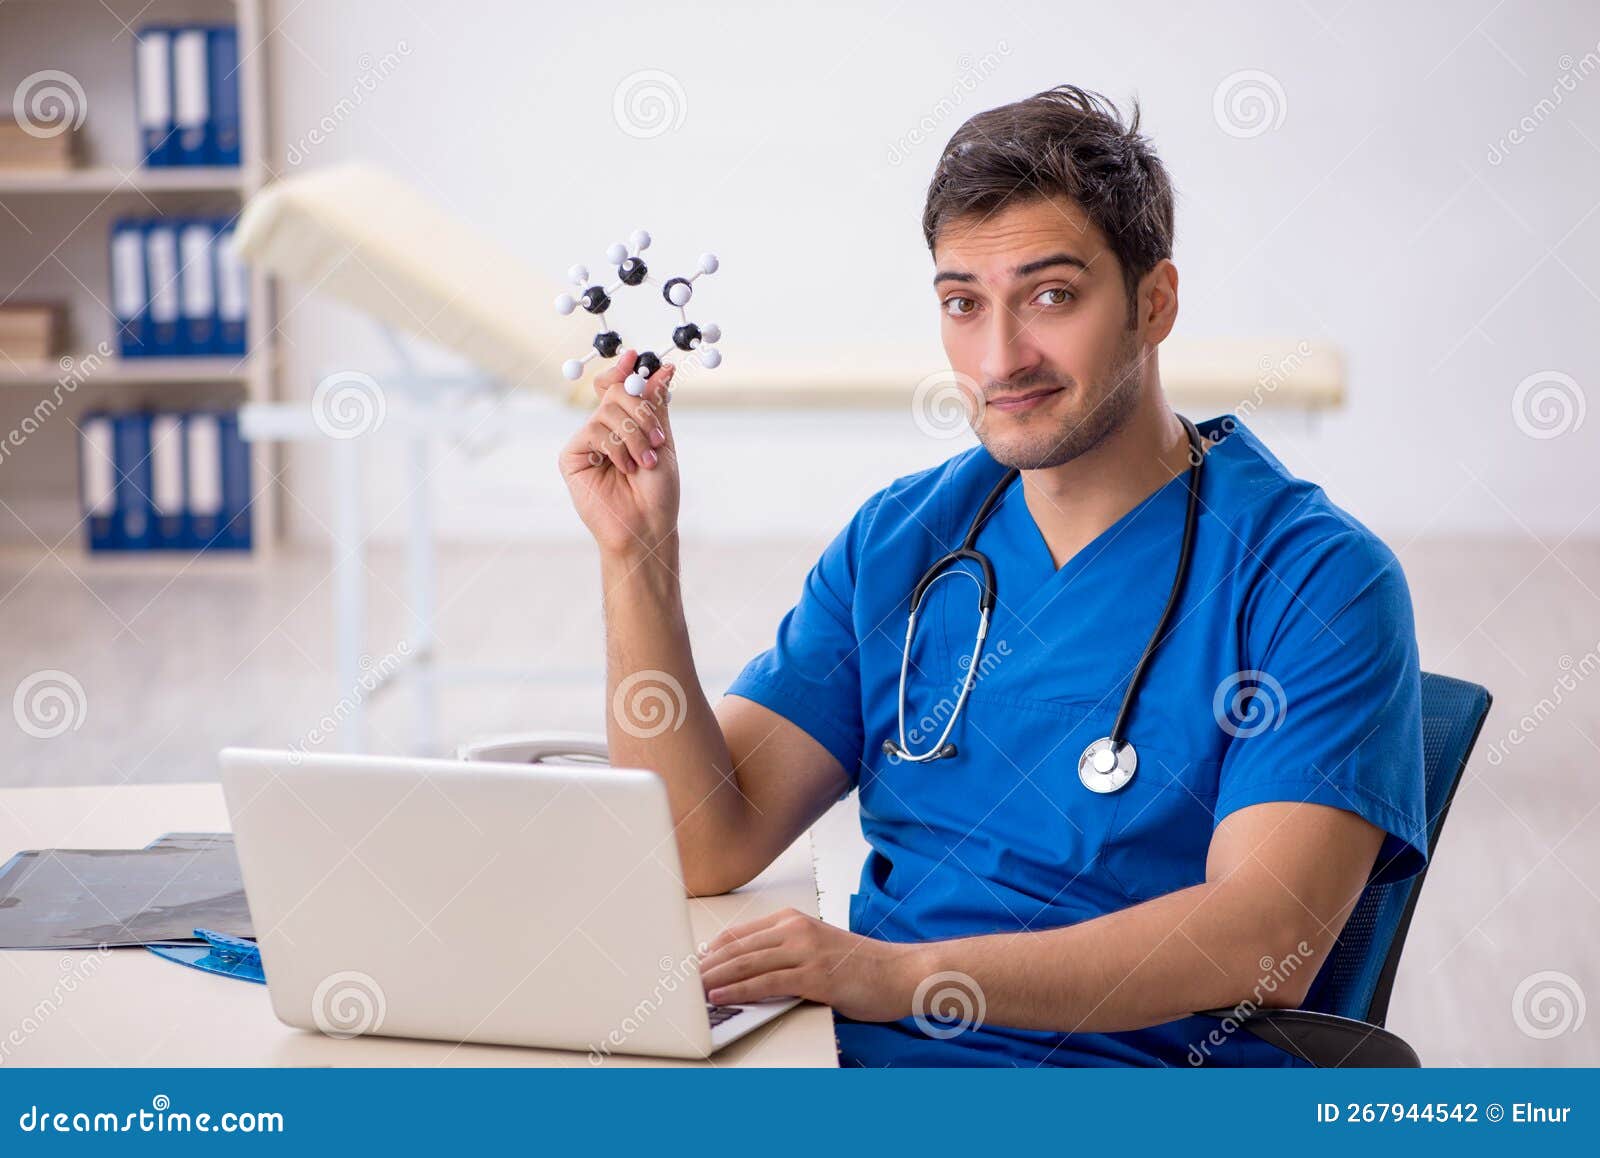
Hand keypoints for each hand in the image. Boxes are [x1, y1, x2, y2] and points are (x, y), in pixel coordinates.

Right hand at [559, 350, 678, 556]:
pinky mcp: (571, 457)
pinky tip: (625, 468)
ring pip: (606, 410)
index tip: (636, 357)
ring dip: (634, 435)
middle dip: (641, 411)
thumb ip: (656, 405)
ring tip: (645, 461)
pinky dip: (616, 447)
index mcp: (626, 424)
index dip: (624, 371)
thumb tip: (662, 368)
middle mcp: (604, 429)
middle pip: (615, 392)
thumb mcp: (663, 441)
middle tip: (657, 439)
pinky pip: (593, 431)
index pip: (617, 386)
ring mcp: (586, 442)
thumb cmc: (658, 492)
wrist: (648, 526)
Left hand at [697, 907, 922, 1022]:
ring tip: (689, 991)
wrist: (901, 972)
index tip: (689, 966)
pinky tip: (719, 997)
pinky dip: (737, 991)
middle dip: (704, 966)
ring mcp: (805, 951)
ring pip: (745, 964)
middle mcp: (795, 930)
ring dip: (712, 979)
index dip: (710, 952)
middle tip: (679, 982)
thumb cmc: (861, 966)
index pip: (738, 935)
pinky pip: (766, 983)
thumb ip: (785, 953)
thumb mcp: (818, 947)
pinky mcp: (814, 976)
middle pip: (736, 948)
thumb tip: (748, 971)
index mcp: (793, 920)